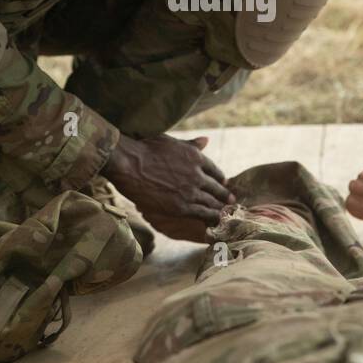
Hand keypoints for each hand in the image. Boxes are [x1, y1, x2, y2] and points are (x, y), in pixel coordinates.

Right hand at [103, 133, 235, 242]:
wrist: (129, 163)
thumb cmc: (145, 149)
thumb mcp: (172, 142)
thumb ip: (191, 144)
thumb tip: (206, 140)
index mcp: (196, 157)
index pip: (215, 171)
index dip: (221, 180)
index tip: (224, 184)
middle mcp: (197, 174)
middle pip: (217, 189)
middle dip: (225, 196)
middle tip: (232, 202)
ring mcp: (190, 191)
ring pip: (212, 203)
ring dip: (220, 209)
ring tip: (226, 215)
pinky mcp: (181, 207)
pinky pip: (202, 214)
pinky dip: (211, 219)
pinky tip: (215, 223)